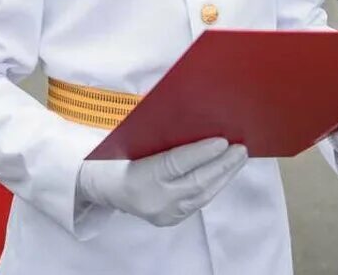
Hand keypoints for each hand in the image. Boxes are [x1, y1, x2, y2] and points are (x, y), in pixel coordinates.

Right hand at [77, 137, 247, 226]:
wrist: (97, 184)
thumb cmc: (114, 154)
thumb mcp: (130, 138)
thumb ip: (158, 133)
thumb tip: (193, 119)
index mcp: (139, 177)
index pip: (176, 164)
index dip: (201, 152)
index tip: (223, 141)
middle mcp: (153, 200)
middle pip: (195, 182)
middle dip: (221, 165)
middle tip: (240, 148)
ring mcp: (162, 213)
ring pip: (201, 195)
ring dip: (223, 176)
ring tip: (238, 159)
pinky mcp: (170, 219)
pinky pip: (198, 202)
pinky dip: (213, 186)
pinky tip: (224, 173)